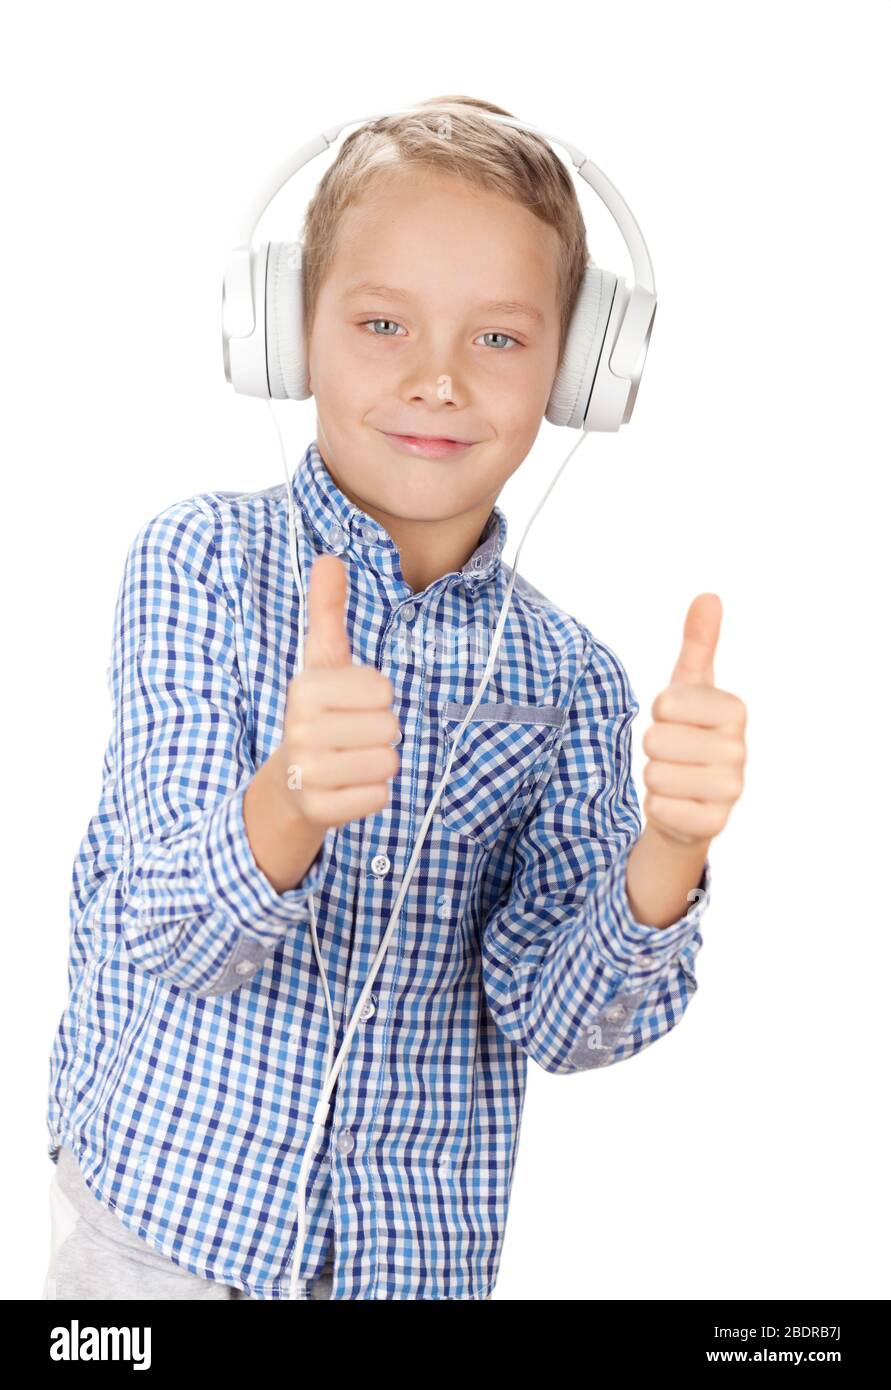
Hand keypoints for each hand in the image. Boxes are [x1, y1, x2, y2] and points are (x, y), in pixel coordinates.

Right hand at [277, 554, 401, 830]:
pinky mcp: (320, 810)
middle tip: (349, 738)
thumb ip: (328, 612)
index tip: (348, 706)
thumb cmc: (317, 715)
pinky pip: (379, 797)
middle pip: (390, 726)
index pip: (382, 689)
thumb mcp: (321, 663)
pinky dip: (370, 795)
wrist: (287, 785)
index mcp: (304, 688)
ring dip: (376, 764)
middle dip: (378, 734)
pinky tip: (345, 789)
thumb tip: (329, 557)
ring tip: (348, 762)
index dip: (375, 699)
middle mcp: (301, 729)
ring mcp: (308, 772)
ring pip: (389, 762)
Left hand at [641, 593, 746, 848]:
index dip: (659, 712)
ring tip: (675, 777)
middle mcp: (739, 749)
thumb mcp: (689, 687)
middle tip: (673, 753)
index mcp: (735, 709)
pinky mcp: (714, 825)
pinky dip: (657, 806)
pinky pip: (659, 808)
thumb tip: (708, 596)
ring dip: (653, 777)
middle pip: (656, 740)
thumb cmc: (687, 733)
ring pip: (654, 775)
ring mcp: (731, 790)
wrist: (689, 798)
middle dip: (653, 747)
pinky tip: (677, 803)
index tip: (675, 719)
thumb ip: (698, 643)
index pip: (666, 702)